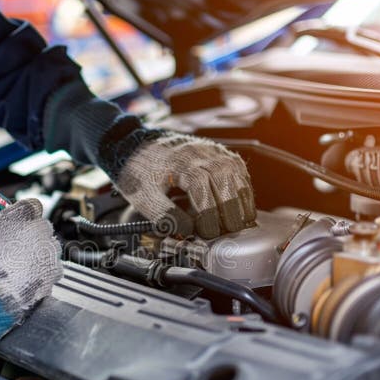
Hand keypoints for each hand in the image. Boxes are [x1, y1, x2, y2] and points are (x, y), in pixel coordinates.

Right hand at [0, 198, 62, 318]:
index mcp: (23, 215)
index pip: (32, 206)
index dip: (24, 216)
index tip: (16, 223)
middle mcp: (42, 229)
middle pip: (42, 228)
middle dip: (32, 236)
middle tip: (15, 249)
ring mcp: (51, 251)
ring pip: (48, 249)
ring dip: (38, 255)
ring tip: (18, 270)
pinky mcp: (55, 272)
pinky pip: (52, 269)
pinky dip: (42, 273)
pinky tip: (26, 281)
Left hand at [115, 132, 255, 238]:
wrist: (136, 146)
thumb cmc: (139, 171)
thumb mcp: (144, 196)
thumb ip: (164, 215)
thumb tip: (188, 232)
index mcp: (180, 161)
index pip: (202, 187)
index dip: (208, 214)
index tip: (207, 233)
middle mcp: (200, 152)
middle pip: (226, 180)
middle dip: (230, 210)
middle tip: (228, 232)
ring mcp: (212, 151)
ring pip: (237, 174)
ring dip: (241, 201)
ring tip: (238, 224)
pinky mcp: (219, 153)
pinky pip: (239, 170)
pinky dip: (243, 190)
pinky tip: (240, 207)